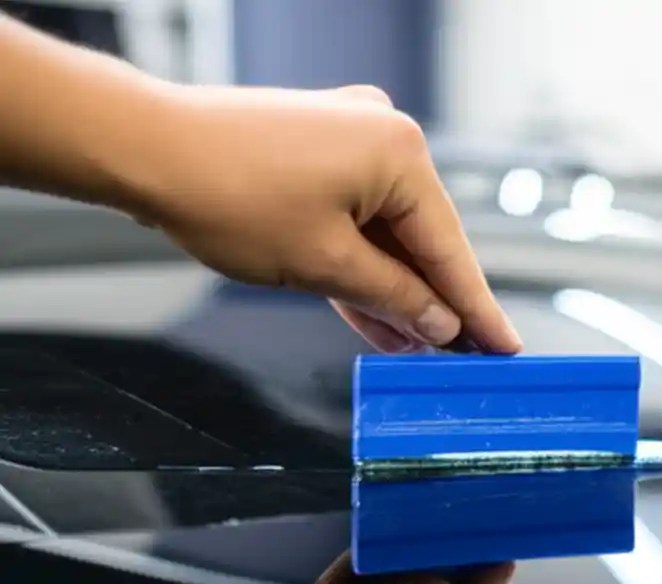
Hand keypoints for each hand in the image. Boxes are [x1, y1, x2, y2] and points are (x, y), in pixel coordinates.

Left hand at [135, 83, 520, 353]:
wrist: (145, 148)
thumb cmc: (227, 193)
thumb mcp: (325, 265)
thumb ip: (394, 297)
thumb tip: (440, 323)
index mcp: (399, 154)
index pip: (450, 249)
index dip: (476, 308)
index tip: (505, 346)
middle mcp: (383, 137)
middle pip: (422, 240)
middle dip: (433, 302)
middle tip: (463, 356)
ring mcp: (349, 140)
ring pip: (386, 233)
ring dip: (396, 290)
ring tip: (418, 349)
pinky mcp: (318, 153)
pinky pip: (355, 219)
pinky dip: (363, 264)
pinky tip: (381, 317)